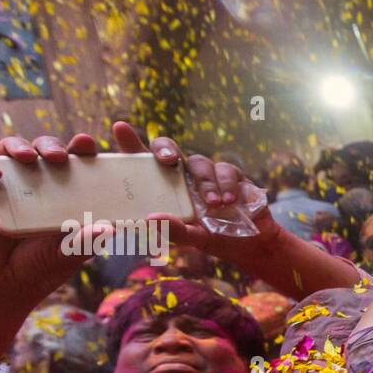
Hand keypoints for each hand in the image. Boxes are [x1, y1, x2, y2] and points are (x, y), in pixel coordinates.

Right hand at [0, 126, 172, 305]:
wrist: (3, 285)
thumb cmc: (42, 265)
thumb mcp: (69, 254)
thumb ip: (86, 241)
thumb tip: (109, 229)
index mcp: (61, 189)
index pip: (72, 159)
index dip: (80, 148)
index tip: (88, 144)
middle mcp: (32, 180)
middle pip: (42, 149)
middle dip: (51, 145)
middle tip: (60, 158)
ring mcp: (2, 182)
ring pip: (8, 148)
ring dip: (18, 147)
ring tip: (30, 159)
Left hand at [131, 127, 280, 267]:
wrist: (252, 243)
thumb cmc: (215, 238)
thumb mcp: (192, 239)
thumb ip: (174, 230)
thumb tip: (152, 218)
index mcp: (165, 188)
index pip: (143, 163)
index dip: (131, 143)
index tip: (120, 128)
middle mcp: (183, 176)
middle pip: (168, 148)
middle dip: (165, 148)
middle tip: (166, 160)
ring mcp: (207, 173)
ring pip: (199, 161)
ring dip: (205, 182)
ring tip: (213, 204)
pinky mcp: (231, 174)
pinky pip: (226, 170)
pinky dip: (227, 185)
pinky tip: (230, 202)